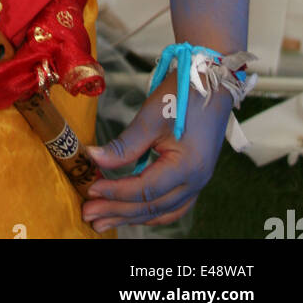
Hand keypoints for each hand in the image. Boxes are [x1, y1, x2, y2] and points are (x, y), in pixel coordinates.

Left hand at [80, 78, 231, 231]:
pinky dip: (151, 211)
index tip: (90, 192)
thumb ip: (124, 145)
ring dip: (132, 217)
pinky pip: (172, 205)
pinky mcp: (195, 177)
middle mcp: (196, 182)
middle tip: (88, 215)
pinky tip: (133, 213)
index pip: (144, 190)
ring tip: (105, 221)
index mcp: (187, 167)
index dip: (115, 192)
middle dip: (118, 211)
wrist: (213, 81)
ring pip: (162, 210)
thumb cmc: (183, 94)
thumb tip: (93, 158)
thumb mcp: (150, 116)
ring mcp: (198, 182)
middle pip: (151, 206)